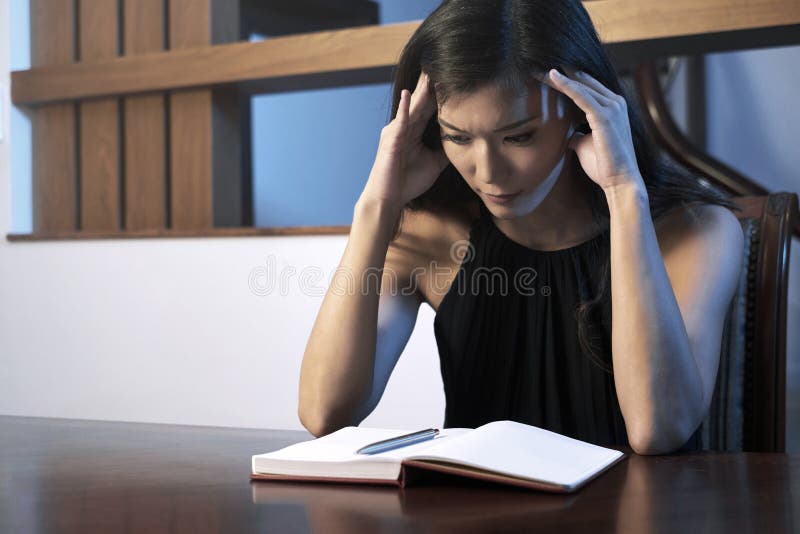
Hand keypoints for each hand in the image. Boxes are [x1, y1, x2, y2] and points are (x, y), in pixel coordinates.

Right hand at [360, 71, 449, 207]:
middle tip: (440, 63)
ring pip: (412, 107)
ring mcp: (395, 132)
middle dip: (430, 84)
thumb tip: (461, 142)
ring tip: (428, 72)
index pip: (428, 107)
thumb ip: (444, 150)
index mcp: (413, 131)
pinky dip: (404, 108)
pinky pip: (399, 121)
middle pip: (420, 102)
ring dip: (419, 90)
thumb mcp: (434, 164)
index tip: (450, 76)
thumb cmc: (407, 182)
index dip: (438, 93)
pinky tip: (408, 94)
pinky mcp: (391, 140)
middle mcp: (403, 127)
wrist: (389, 198)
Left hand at [542, 68, 643, 191]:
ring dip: (558, 77)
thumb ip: (578, 135)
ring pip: (581, 85)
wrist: (620, 181)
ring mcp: (612, 108)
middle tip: (537, 69)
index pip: (586, 87)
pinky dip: (566, 85)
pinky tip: (552, 77)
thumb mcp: (586, 146)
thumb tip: (569, 136)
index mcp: (612, 107)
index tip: (545, 76)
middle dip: (560, 74)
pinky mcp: (605, 116)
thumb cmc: (604, 166)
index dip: (566, 80)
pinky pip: (582, 95)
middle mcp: (615, 103)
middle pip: (583, 81)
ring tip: (539, 71)